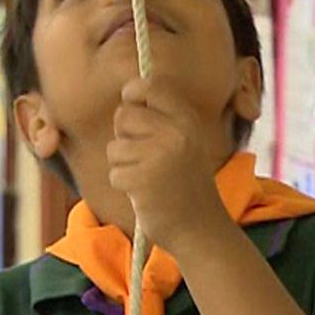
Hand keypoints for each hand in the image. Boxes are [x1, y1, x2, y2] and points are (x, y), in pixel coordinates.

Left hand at [106, 76, 233, 254]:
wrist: (200, 228)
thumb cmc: (186, 184)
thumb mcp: (185, 142)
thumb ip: (161, 119)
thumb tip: (126, 96)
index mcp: (187, 120)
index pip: (150, 86)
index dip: (133, 91)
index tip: (130, 100)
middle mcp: (176, 133)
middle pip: (124, 115)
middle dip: (124, 136)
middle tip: (143, 156)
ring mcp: (160, 156)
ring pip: (115, 148)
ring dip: (123, 165)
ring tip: (147, 177)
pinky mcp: (143, 180)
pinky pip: (115, 173)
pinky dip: (124, 185)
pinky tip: (144, 193)